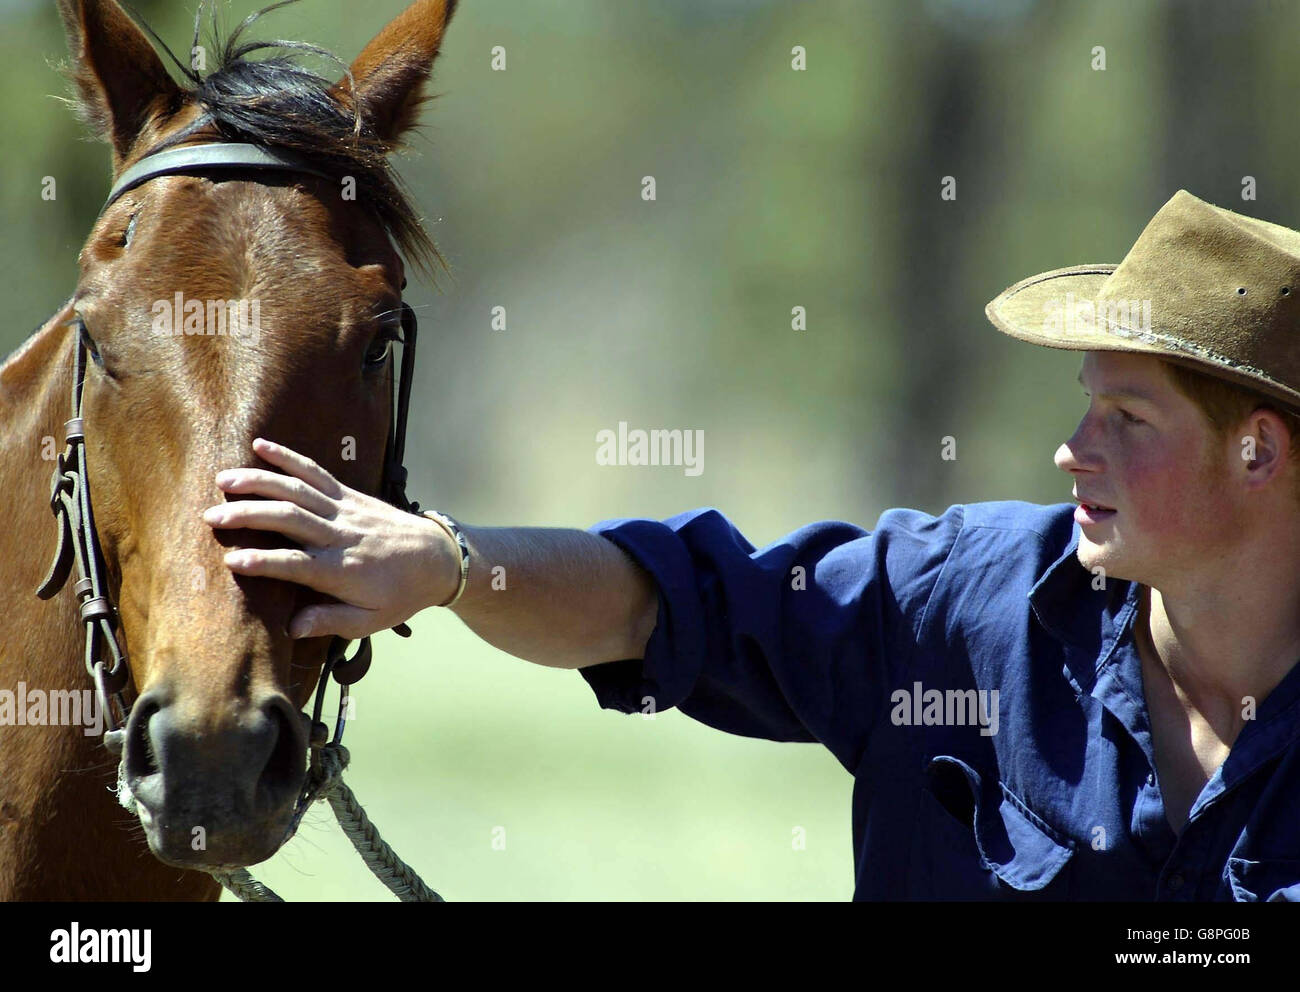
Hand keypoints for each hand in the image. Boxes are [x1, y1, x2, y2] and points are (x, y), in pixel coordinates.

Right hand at [202, 437, 457, 639]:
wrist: (437, 558)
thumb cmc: (400, 594)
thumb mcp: (370, 621)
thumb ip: (330, 622)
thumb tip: (291, 627)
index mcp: (341, 570)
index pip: (296, 564)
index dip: (263, 562)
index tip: (231, 561)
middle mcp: (340, 535)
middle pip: (289, 518)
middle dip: (248, 515)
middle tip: (211, 517)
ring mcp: (344, 510)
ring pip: (298, 489)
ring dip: (259, 481)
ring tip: (223, 480)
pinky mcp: (349, 494)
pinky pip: (316, 472)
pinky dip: (288, 457)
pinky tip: (261, 446)